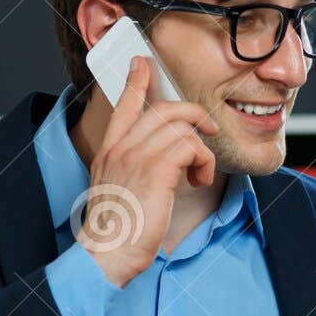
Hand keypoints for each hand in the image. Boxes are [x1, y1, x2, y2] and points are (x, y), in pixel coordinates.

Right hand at [78, 56, 217, 287]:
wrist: (106, 252)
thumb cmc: (117, 231)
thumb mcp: (117, 191)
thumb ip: (133, 171)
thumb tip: (160, 166)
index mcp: (110, 152)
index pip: (122, 106)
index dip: (135, 82)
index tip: (142, 63)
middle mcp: (121, 148)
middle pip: (162, 109)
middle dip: (193, 113)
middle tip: (208, 130)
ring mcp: (137, 157)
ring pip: (181, 126)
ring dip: (201, 150)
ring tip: (198, 174)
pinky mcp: (156, 170)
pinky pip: (191, 146)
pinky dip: (203, 162)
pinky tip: (198, 180)